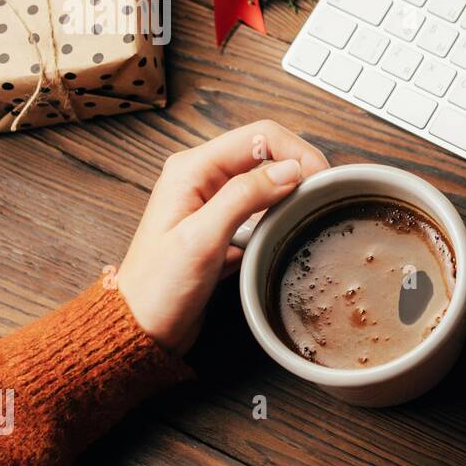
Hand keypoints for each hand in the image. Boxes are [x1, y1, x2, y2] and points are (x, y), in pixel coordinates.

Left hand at [116, 120, 329, 353]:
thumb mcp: (201, 239)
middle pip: (265, 152)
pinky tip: (287, 231)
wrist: (142, 330)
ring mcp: (212, 203)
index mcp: (192, 170)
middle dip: (298, 166)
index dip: (296, 151)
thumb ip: (244, 197)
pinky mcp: (222, 227)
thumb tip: (289, 170)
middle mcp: (201, 179)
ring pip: (266, 180)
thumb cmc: (158, 289)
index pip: (259, 136)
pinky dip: (279, 214)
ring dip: (290, 189)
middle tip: (323, 193)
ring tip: (310, 209)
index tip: (320, 179)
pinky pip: (260, 208)